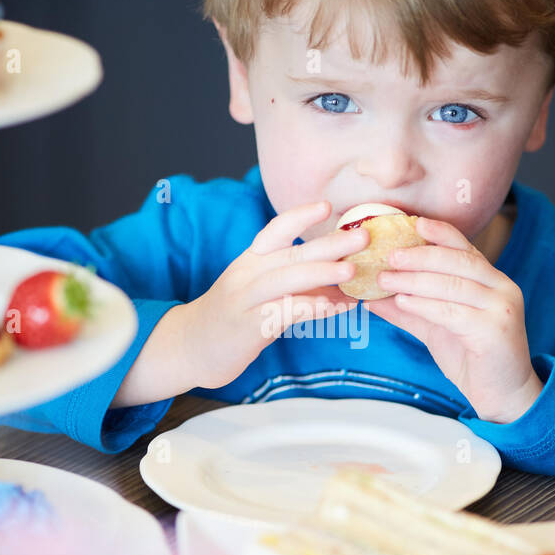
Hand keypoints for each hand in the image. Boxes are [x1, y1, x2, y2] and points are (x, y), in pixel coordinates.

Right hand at [185, 200, 370, 389]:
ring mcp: (245, 300)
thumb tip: (342, 276)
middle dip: (329, 244)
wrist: (191, 347)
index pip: (275, 231)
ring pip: (286, 279)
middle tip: (362, 238)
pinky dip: (313, 308)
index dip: (301, 216)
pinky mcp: (248, 327)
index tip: (328, 206)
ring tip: (352, 271)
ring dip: (322, 273)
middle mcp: (246, 275)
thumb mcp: (257, 289)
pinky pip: (285, 313)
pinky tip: (336, 307)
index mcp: (249, 261)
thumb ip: (293, 280)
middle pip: (291, 253)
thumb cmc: (234, 317)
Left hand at [366, 216, 542, 422]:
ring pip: (453, 284)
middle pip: (457, 261)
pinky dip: (425, 304)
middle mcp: (501, 288)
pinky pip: (453, 312)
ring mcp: (502, 308)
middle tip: (387, 254)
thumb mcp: (436, 328)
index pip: (465, 248)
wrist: (503, 396)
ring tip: (384, 279)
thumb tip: (371, 297)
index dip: (440, 233)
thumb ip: (409, 310)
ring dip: (414, 280)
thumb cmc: (472, 358)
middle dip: (419, 255)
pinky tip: (403, 301)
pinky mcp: (495, 331)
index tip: (412, 222)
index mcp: (492, 281)